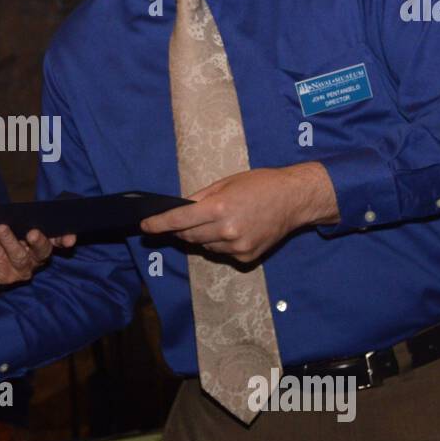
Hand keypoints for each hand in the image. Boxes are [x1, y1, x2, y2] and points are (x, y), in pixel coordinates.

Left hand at [0, 224, 75, 284]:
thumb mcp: (7, 224)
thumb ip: (17, 217)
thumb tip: (17, 208)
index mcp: (40, 246)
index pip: (56, 242)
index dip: (64, 240)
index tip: (70, 239)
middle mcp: (33, 260)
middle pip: (42, 252)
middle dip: (39, 242)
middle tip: (32, 233)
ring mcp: (19, 271)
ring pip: (19, 256)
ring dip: (9, 240)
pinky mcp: (2, 276)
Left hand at [140, 162, 338, 261]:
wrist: (294, 200)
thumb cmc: (261, 185)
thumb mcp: (226, 183)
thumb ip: (200, 198)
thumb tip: (179, 209)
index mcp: (219, 208)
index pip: (179, 220)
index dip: (159, 224)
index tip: (145, 227)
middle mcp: (226, 230)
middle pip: (188, 236)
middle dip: (181, 229)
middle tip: (185, 220)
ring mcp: (237, 247)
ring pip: (204, 246)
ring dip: (203, 236)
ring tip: (221, 220)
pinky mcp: (246, 258)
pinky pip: (222, 253)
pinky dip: (220, 244)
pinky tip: (236, 230)